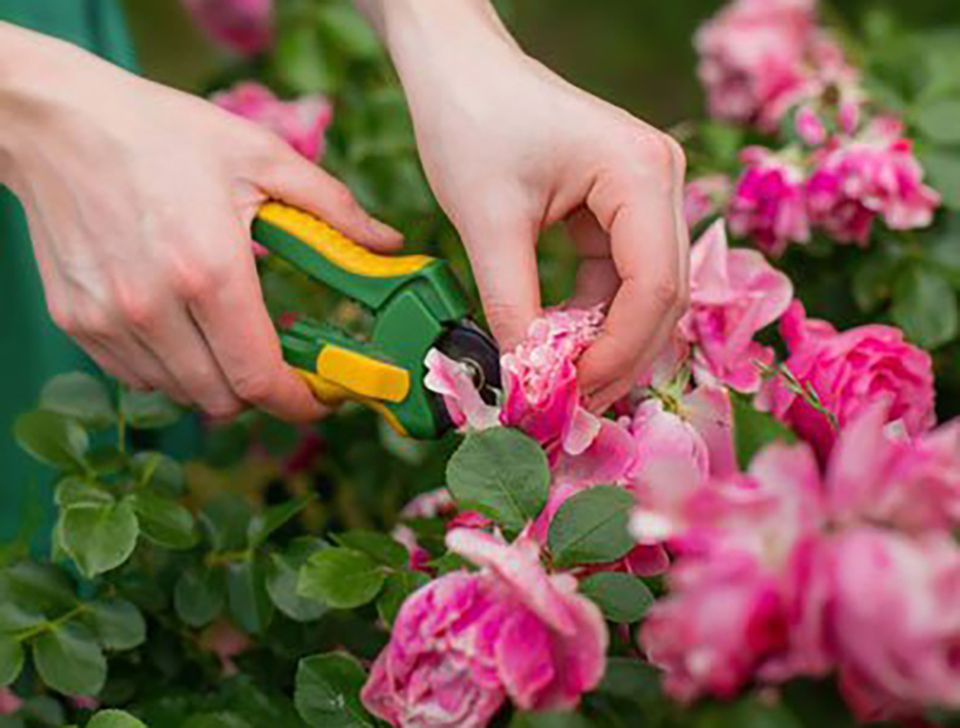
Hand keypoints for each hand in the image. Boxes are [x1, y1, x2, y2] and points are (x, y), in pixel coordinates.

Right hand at [0, 24, 400, 420]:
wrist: (57, 121)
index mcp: (208, 271)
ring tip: (226, 332)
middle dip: (262, 390)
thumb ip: (333, 207)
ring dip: (215, 379)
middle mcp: (153, 307)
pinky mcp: (77, 322)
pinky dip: (169, 367)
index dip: (298, 405)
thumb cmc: (161, 134)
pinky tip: (181, 324)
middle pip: (223, 399)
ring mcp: (109, 320)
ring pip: (180, 393)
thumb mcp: (261, 156)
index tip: (320, 402)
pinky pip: (138, 376)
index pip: (259, 377)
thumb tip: (388, 244)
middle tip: (279, 359)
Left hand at [368, 1, 689, 410]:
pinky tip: (556, 344)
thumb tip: (526, 383)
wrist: (456, 65)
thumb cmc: (470, 119)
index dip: (617, 353)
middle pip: (661, 296)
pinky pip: (616, 278)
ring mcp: (643, 195)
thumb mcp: (487, 222)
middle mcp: (659, 181)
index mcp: (641, 173)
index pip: (654, 287)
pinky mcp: (617, 207)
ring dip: (604, 343)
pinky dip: (589, 317)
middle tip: (571, 407)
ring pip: (642, 294)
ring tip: (561, 386)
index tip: (571, 397)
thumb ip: (512, 305)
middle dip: (617, 356)